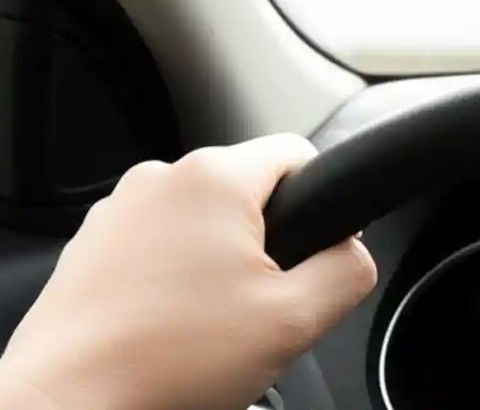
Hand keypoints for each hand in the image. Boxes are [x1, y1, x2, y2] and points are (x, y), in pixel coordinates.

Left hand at [0, 134, 377, 409]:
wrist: (66, 407)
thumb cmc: (168, 362)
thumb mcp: (296, 320)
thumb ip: (348, 271)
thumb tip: (355, 253)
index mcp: (215, 178)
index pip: (299, 154)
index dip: (323, 204)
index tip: (312, 258)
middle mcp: (160, 179)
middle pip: (249, 194)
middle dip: (266, 245)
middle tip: (258, 307)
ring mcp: (117, 212)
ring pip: (202, 225)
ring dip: (217, 265)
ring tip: (207, 327)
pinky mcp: (89, 249)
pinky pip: (157, 249)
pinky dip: (173, 281)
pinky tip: (169, 330)